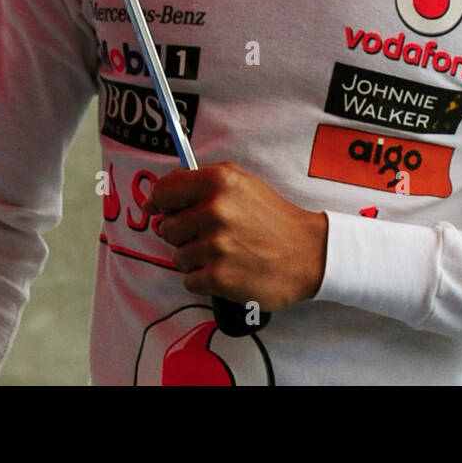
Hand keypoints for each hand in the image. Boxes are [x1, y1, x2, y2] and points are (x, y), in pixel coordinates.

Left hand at [143, 162, 327, 311]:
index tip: (169, 210)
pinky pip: (189, 281)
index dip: (163, 202)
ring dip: (196, 259)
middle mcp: (214, 210)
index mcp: (217, 181)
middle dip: (185, 234)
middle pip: (167, 228)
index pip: (163, 190)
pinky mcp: (219, 277)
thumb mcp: (241, 182)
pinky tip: (227, 270)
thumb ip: (199, 182)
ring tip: (225, 253)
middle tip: (214, 235)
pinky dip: (204, 279)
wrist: (307, 252)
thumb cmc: (271, 217)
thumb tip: (154, 199)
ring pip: (178, 256)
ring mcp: (216, 245)